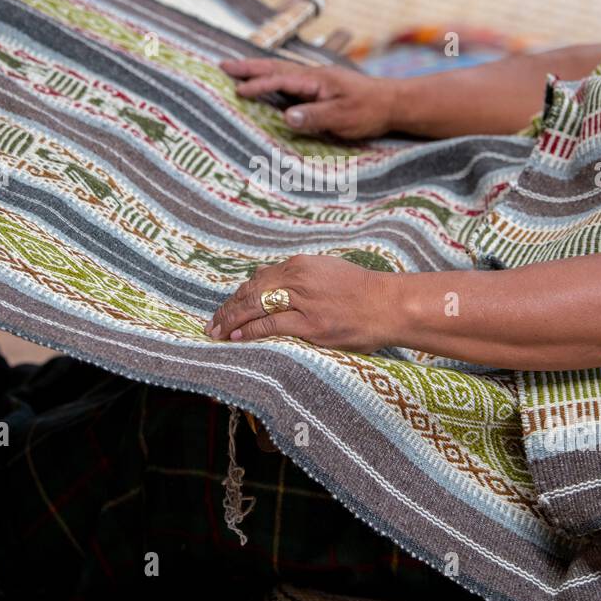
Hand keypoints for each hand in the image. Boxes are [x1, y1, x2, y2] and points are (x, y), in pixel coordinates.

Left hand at [206, 255, 398, 350]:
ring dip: (232, 320)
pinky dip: (250, 331)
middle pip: (251, 292)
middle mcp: (298, 278)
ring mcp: (304, 302)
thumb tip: (269, 281)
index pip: (258, 279)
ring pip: (255, 308)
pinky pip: (271, 326)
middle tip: (212, 322)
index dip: (238, 295)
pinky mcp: (311, 325)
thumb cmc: (361, 292)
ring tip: (217, 332)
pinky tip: (236, 336)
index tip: (227, 307)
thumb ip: (299, 277)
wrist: (389, 305)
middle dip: (228, 308)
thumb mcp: (327, 272)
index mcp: (301, 264)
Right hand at [219, 57, 395, 139]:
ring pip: (280, 71)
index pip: (281, 80)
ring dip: (258, 69)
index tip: (237, 90)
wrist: (393, 103)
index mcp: (316, 80)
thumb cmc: (369, 111)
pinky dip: (272, 77)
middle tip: (223, 65)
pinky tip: (266, 82)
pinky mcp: (320, 87)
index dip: (258, 85)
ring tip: (236, 70)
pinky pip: (289, 79)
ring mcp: (316, 80)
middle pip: (275, 68)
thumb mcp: (343, 118)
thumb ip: (314, 117)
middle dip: (248, 67)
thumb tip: (286, 117)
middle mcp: (313, 76)